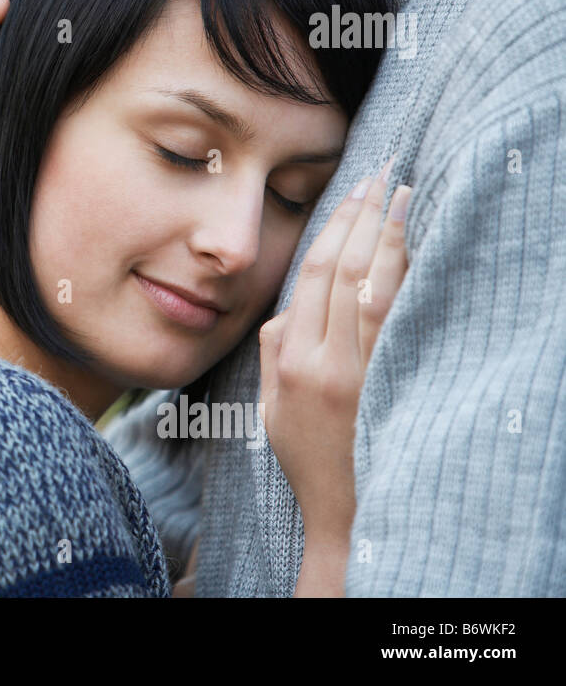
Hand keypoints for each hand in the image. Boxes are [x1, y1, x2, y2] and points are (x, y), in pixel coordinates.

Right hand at [258, 157, 411, 595]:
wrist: (346, 512)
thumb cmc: (307, 457)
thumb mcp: (268, 405)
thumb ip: (272, 349)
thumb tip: (288, 307)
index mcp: (291, 360)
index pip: (313, 276)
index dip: (335, 226)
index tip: (353, 190)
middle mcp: (324, 361)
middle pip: (344, 270)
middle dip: (364, 215)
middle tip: (383, 172)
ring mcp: (361, 374)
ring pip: (375, 287)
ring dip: (390, 234)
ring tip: (403, 194)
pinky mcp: (390, 386)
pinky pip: (399, 320)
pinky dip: (408, 276)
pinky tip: (416, 246)